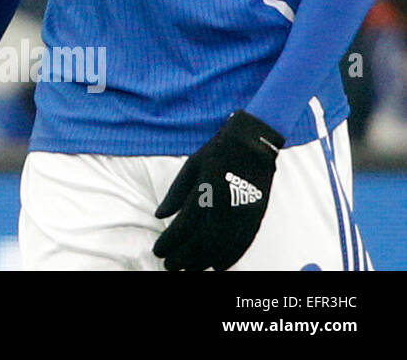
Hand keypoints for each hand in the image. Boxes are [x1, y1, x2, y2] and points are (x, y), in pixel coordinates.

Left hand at [153, 110, 283, 270]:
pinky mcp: (256, 218)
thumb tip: (159, 216)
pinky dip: (228, 258)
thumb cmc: (218, 153)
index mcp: (205, 192)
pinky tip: (217, 266)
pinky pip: (241, 245)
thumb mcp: (191, 167)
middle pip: (201, 243)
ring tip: (189, 270)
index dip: (169, 243)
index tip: (158, 251)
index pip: (183, 227)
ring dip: (203, 262)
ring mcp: (243, 214)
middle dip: (183, 258)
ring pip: (221, 248)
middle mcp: (225, 207)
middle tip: (169, 266)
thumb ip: (175, 194)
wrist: (253, 144)